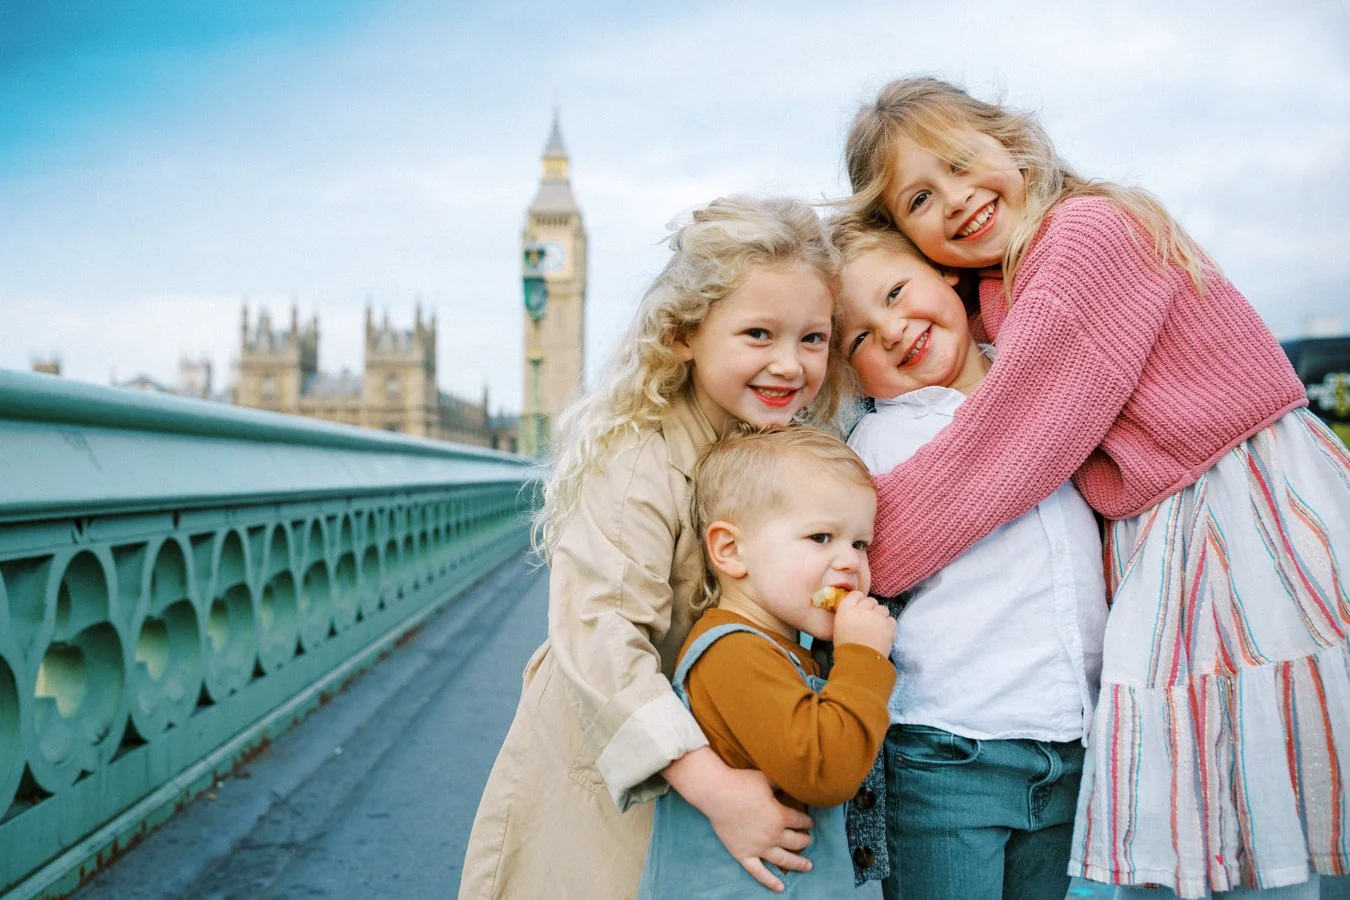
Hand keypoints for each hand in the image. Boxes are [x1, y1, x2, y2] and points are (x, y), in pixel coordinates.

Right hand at [663, 747, 812, 891]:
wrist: (716, 793)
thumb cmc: (741, 783)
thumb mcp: (766, 779)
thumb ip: (781, 783)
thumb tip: (793, 780)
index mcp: (780, 816)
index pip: (800, 821)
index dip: (807, 820)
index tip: (809, 821)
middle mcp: (773, 835)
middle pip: (796, 842)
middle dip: (805, 840)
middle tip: (808, 840)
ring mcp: (758, 847)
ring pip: (784, 859)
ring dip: (798, 863)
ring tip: (808, 866)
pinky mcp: (744, 854)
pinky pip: (759, 872)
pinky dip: (770, 881)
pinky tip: (781, 888)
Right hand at [831, 591, 894, 656]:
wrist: (860, 664)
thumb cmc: (847, 649)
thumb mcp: (839, 628)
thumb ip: (848, 615)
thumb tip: (857, 609)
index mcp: (846, 611)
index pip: (856, 594)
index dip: (860, 600)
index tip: (861, 606)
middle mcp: (861, 610)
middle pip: (870, 600)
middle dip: (871, 609)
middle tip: (869, 621)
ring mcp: (876, 616)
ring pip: (883, 609)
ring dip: (881, 616)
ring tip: (877, 629)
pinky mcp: (889, 625)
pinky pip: (891, 620)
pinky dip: (889, 626)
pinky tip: (883, 635)